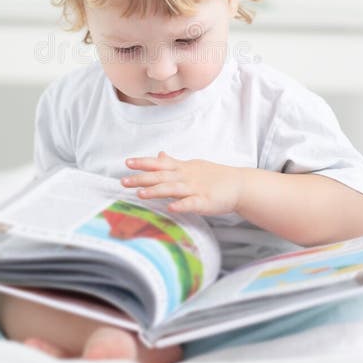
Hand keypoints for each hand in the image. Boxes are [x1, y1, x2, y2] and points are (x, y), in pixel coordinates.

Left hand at [121, 150, 242, 215]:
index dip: (143, 163)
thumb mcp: (192, 165)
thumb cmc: (214, 176)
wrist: (238, 184)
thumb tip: (160, 154)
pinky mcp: (205, 201)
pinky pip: (191, 203)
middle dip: (142, 178)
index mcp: (182, 168)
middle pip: (161, 176)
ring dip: (156, 191)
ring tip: (141, 194)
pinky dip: (181, 205)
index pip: (159, 164)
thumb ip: (174, 162)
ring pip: (172, 189)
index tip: (127, 163)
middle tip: (124, 181)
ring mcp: (195, 189)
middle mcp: (186, 177)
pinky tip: (170, 208)